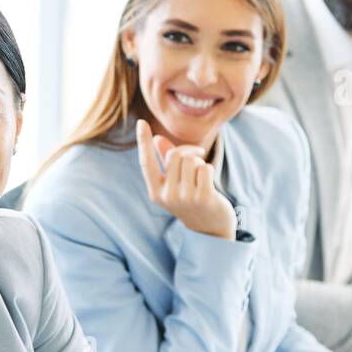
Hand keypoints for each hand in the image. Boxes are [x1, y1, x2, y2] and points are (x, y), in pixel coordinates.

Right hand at [136, 119, 235, 239]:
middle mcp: (166, 196)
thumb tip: (158, 138)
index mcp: (155, 192)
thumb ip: (165, 161)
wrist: (210, 229)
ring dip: (200, 162)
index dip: (143, 142)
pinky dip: (209, 169)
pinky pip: (205, 168)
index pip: (146, 162)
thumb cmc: (191, 201)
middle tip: (198, 155)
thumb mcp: (175, 183)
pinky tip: (210, 181)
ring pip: (191, 160)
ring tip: (202, 175)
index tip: (141, 122)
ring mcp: (184, 198)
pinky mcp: (203, 198)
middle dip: (188, 151)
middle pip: (174, 155)